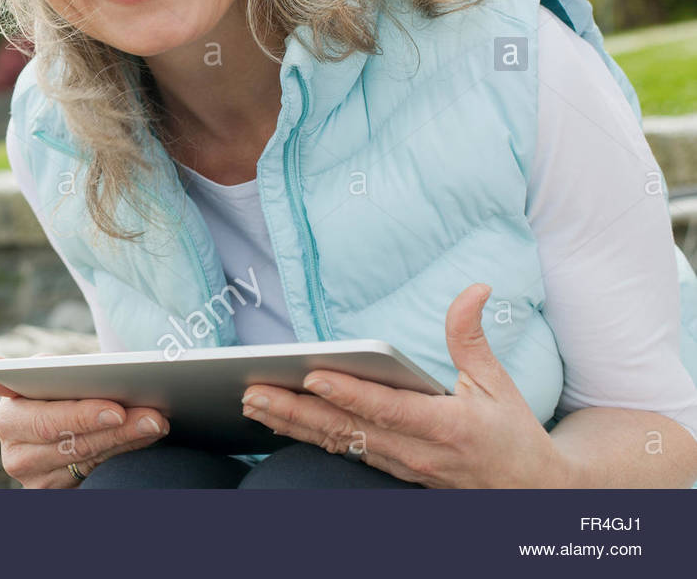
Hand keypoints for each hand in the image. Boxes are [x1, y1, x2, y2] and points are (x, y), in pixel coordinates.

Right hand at [0, 353, 169, 487]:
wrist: (61, 422)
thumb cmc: (53, 390)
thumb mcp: (40, 376)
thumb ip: (21, 372)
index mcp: (7, 420)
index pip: (48, 421)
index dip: (82, 415)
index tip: (116, 408)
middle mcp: (16, 457)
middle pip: (76, 445)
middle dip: (119, 429)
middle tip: (153, 415)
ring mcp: (39, 482)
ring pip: (92, 463)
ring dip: (129, 442)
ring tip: (157, 423)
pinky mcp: (58, 496)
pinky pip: (98, 479)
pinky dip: (126, 457)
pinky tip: (147, 440)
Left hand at [240, 283, 569, 487]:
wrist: (530, 492)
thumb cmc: (512, 433)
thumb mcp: (498, 383)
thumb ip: (471, 336)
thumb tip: (474, 288)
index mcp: (445, 426)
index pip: (387, 409)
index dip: (349, 394)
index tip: (313, 376)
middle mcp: (417, 452)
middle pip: (347, 430)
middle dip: (296, 412)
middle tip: (252, 392)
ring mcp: (400, 467)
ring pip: (338, 444)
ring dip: (293, 425)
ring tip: (252, 404)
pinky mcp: (391, 472)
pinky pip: (344, 453)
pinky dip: (309, 438)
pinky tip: (278, 423)